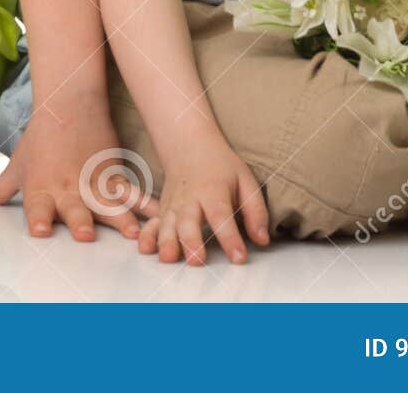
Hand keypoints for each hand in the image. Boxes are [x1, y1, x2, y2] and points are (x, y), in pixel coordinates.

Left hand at [0, 96, 157, 241]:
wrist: (69, 104)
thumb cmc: (40, 138)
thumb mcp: (17, 165)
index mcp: (41, 189)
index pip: (37, 208)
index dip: (39, 220)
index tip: (40, 232)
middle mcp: (68, 189)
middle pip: (75, 209)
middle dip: (80, 222)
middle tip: (85, 235)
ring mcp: (93, 183)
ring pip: (109, 205)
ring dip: (120, 220)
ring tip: (132, 235)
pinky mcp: (114, 175)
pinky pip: (132, 193)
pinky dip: (146, 205)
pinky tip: (159, 216)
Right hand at [139, 137, 269, 265]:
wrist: (190, 146)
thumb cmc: (221, 167)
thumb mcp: (246, 181)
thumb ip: (255, 211)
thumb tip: (262, 240)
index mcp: (213, 191)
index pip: (222, 215)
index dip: (230, 238)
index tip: (239, 258)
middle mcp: (190, 199)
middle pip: (189, 221)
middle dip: (191, 242)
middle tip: (197, 262)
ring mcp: (173, 205)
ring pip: (167, 225)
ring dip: (166, 242)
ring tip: (169, 258)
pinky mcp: (162, 211)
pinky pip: (151, 223)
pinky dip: (146, 236)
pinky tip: (145, 249)